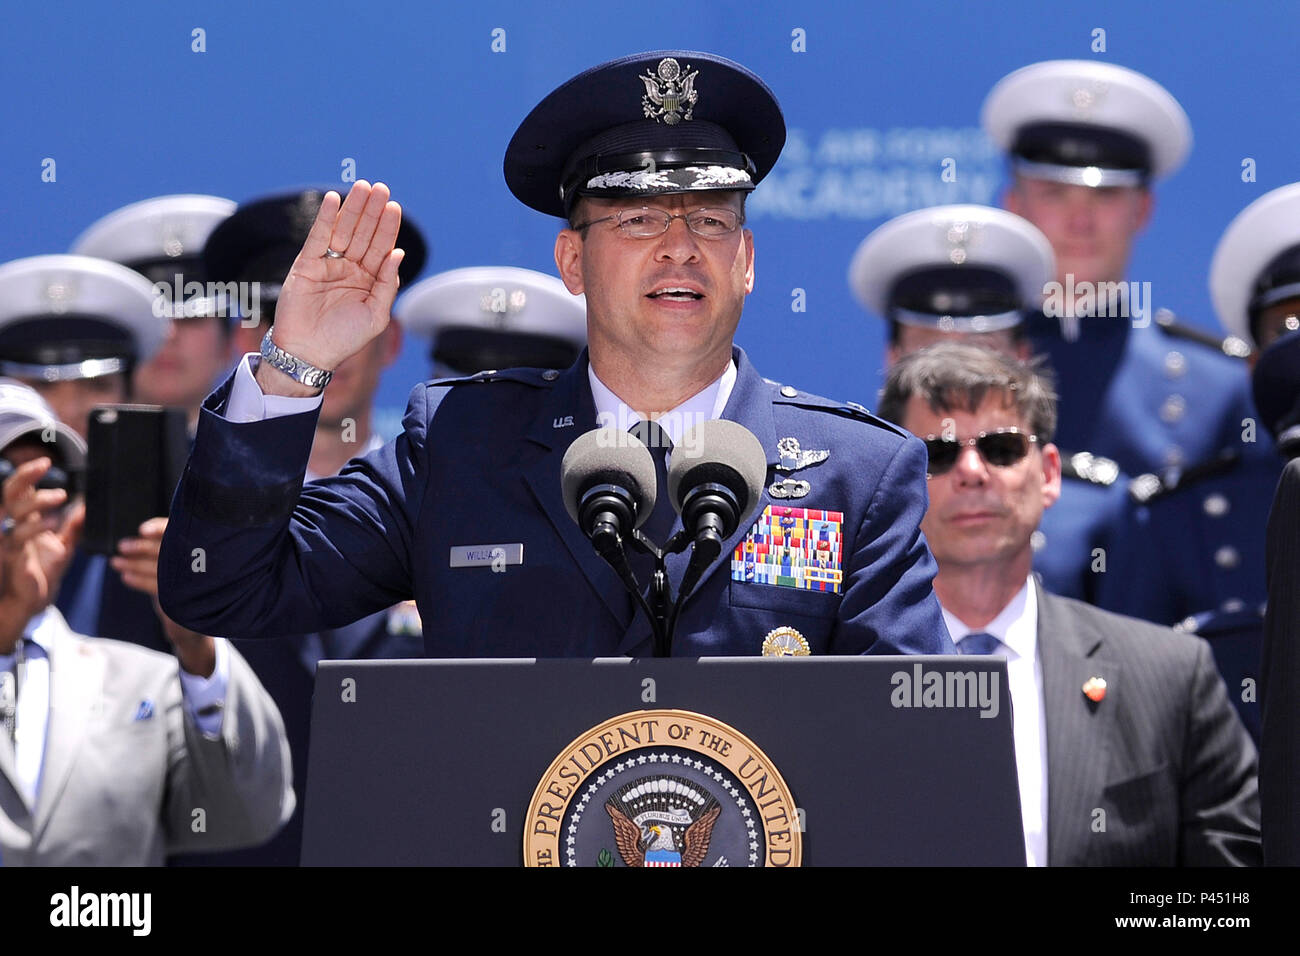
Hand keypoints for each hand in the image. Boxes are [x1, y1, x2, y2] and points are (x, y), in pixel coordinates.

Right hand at [0, 458, 83, 643]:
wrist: (34, 599)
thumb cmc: (45, 570)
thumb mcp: (64, 544)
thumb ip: (73, 525)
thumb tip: (88, 506)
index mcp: (24, 520)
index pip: (20, 490)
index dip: (27, 474)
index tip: (44, 462)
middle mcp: (13, 526)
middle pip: (10, 495)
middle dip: (24, 477)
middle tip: (43, 465)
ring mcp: (10, 541)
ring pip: (15, 514)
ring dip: (37, 502)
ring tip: (61, 496)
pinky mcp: (12, 558)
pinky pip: (18, 540)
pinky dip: (34, 528)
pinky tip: (51, 523)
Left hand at [114, 517, 215, 675]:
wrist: (198, 619)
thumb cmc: (186, 582)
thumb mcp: (181, 560)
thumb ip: (165, 546)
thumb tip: (136, 534)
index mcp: (201, 546)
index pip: (180, 533)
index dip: (159, 529)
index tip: (142, 530)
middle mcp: (201, 563)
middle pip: (168, 551)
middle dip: (141, 548)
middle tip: (122, 546)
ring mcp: (194, 582)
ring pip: (160, 569)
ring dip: (134, 564)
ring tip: (115, 562)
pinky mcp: (182, 600)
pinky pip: (157, 588)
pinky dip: (140, 581)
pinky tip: (126, 577)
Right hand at [258, 180, 405, 393]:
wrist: (309, 352)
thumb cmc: (344, 339)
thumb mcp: (376, 314)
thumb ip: (388, 284)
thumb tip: (398, 253)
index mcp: (369, 280)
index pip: (381, 247)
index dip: (387, 227)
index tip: (394, 206)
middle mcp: (350, 268)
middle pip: (364, 233)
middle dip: (372, 211)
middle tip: (381, 188)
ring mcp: (329, 264)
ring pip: (343, 230)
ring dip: (353, 209)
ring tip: (363, 187)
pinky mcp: (307, 263)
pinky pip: (318, 236)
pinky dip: (326, 217)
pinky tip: (334, 199)